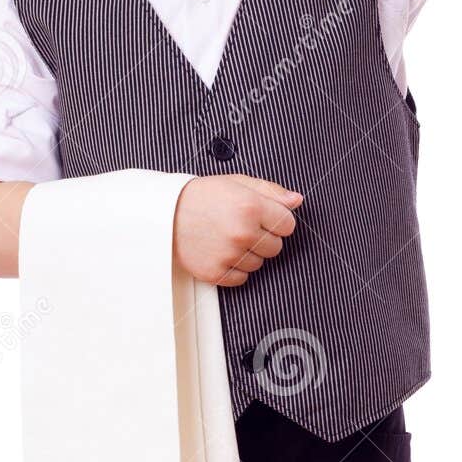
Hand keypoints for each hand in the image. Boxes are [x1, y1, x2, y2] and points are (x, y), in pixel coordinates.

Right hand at [173, 172, 302, 286]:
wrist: (165, 213)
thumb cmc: (201, 196)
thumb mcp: (237, 183)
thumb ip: (271, 191)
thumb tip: (297, 200)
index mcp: (251, 207)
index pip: (288, 225)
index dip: (277, 220)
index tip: (263, 217)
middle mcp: (242, 233)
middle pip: (276, 247)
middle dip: (263, 238)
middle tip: (241, 226)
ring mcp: (229, 255)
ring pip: (259, 264)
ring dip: (248, 254)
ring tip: (227, 238)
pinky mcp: (216, 273)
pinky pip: (242, 278)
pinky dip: (234, 269)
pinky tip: (220, 251)